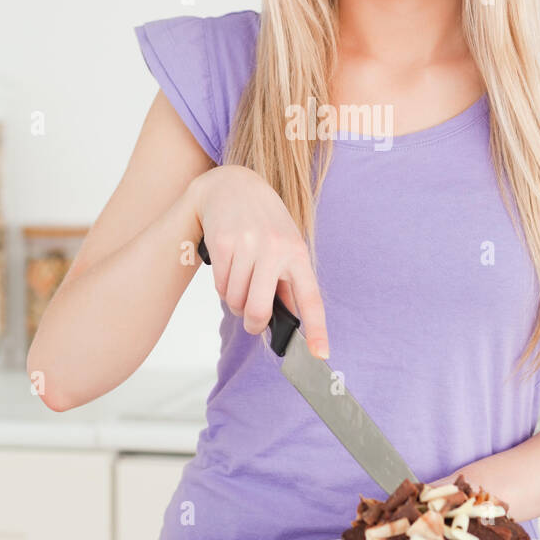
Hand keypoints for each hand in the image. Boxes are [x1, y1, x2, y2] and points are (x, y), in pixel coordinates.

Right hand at [193, 165, 328, 358]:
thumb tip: (290, 321)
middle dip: (253, 323)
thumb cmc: (263, 221)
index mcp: (297, 253)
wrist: (232, 185)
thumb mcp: (286, 243)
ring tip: (240, 279)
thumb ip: (288, 281)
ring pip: (235, 301)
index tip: (320, 354)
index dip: (316, 329)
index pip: (311, 298)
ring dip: (234, 301)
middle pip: (259, 310)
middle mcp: (276, 249)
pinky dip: (221, 285)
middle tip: (252, 321)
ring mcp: (248, 245)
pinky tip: (228, 267)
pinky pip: (219, 286)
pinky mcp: (223, 243)